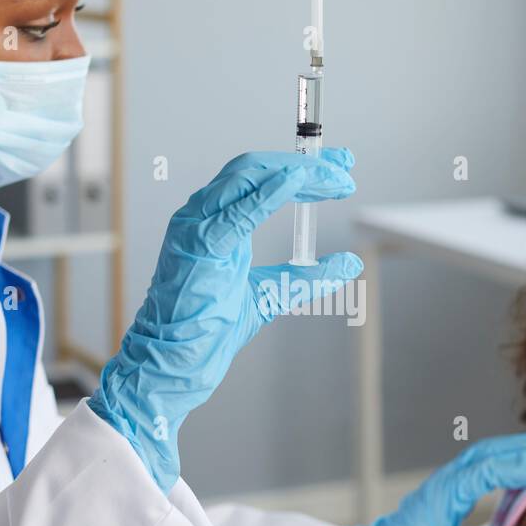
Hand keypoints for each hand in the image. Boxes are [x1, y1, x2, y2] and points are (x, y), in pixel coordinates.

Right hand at [90, 149, 359, 491]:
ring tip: (332, 177)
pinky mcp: (198, 247)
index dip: (304, 169)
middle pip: (257, 168)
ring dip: (295, 172)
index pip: (261, 178)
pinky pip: (237, 213)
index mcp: (216, 221)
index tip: (341, 167)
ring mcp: (196, 226)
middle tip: (345, 168)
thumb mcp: (271, 294)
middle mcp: (203, 214)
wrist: (174, 361)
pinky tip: (296, 181)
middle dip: (305, 164)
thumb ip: (307, 277)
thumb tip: (351, 263)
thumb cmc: (208, 328)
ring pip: (247, 176)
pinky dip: (269, 193)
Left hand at [322, 433, 525, 525]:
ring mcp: (450, 484)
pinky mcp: (453, 492)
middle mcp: (447, 481)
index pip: (488, 469)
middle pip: (491, 452)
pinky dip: (510, 462)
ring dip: (520, 450)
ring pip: (489, 456)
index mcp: (443, 493)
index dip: (522, 464)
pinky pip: (486, 468)